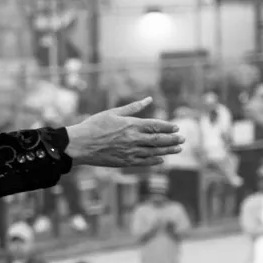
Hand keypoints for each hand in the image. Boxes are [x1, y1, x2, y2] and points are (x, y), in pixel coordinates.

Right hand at [66, 99, 183, 167]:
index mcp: (131, 125)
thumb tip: (149, 99)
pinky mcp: (124, 162)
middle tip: (182, 139)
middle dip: (172, 139)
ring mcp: (130, 152)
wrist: (79, 145)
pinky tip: (161, 160)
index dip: (168, 127)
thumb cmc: (94, 126)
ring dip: (168, 150)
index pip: (156, 125)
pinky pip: (144, 162)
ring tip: (178, 149)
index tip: (176, 127)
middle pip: (159, 139)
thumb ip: (133, 107)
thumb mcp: (113, 112)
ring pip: (154, 152)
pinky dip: (154, 161)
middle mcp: (133, 139)